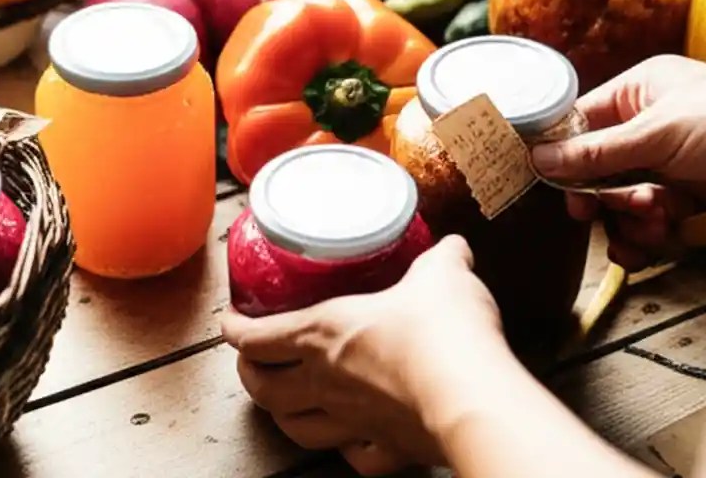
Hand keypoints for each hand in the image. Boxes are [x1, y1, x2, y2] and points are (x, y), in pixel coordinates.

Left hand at [221, 237, 507, 473]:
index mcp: (325, 332)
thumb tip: (454, 247)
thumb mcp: (443, 274)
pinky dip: (346, 449)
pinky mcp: (388, 451)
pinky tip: (350, 442)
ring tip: (283, 404)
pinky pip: (355, 457)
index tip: (231, 321)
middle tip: (251, 363)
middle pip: (264, 389)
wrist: (475, 398)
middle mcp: (328, 381)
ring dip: (282, 416)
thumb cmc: (445, 332)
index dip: (235, 329)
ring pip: (296, 429)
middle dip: (249, 376)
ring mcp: (354, 422)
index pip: (257, 336)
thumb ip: (443, 258)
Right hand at [530, 56, 705, 269]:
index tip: (550, 182)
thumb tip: (538, 158)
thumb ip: (595, 151)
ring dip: (630, 217)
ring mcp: (670, 165)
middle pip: (598, 171)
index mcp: (640, 92)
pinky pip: (650, 223)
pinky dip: (650, 236)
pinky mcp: (690, 200)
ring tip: (655, 215)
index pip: (581, 123)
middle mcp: (650, 126)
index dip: (563, 155)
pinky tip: (660, 237)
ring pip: (622, 202)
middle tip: (595, 212)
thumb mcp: (656, 132)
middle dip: (603, 195)